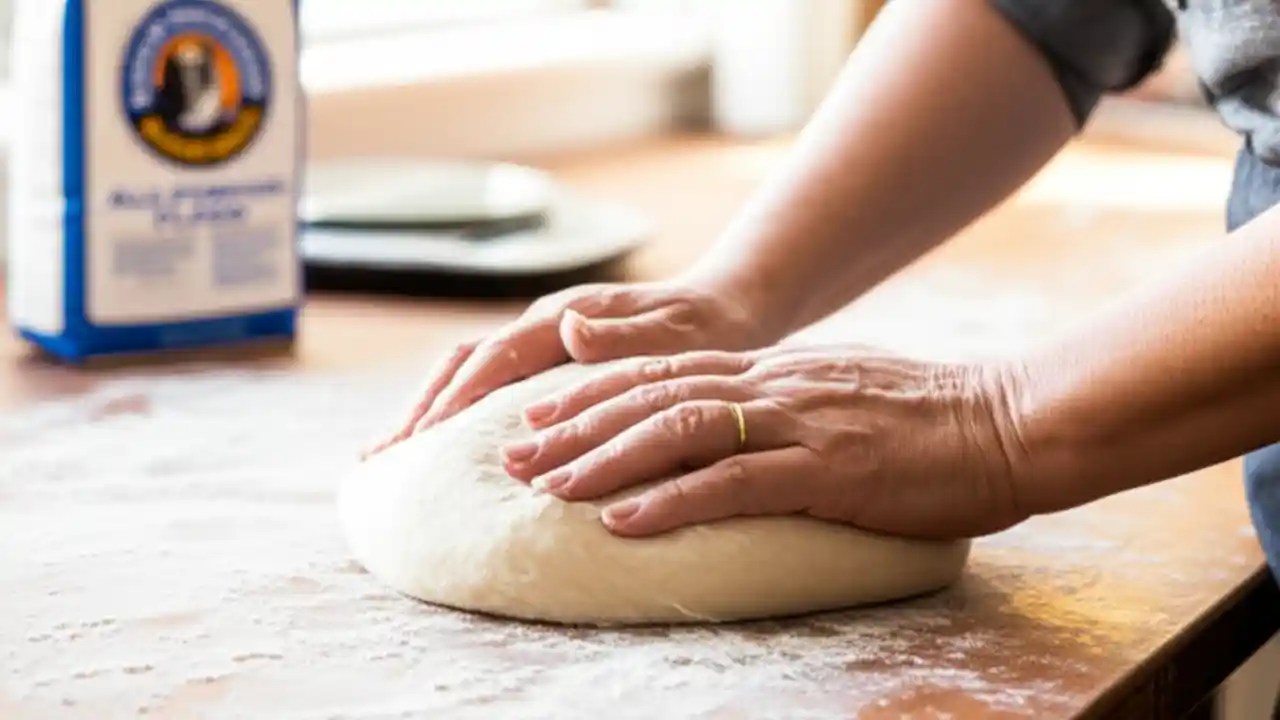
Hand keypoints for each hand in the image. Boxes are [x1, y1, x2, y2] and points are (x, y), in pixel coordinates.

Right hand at [365, 279, 777, 456]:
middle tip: (379, 459)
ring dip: (430, 410)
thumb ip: (624, 332)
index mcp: (565, 318)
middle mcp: (546, 324)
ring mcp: (546, 340)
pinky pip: (493, 383)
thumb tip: (567, 326)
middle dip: (420, 409)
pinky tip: (445, 443)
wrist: (727, 308)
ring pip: (470, 372)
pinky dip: (459, 409)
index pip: (491, 360)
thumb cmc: (708, 328)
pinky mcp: (553, 358)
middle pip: (464, 364)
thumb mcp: (677, 333)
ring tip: (390, 456)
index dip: (451, 401)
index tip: (416, 442)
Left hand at [501, 345, 1030, 538]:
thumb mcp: (848, 395)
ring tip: (544, 486)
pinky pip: (733, 483)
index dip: (594, 393)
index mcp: (777, 372)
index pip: (666, 375)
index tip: (541, 415)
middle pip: (652, 397)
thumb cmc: (937, 421)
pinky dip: (670, 503)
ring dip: (603, 460)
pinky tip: (622, 522)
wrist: (1015, 422)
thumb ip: (790, 402)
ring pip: (677, 431)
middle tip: (512, 452)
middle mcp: (776, 386)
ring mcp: (801, 423)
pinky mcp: (830, 469)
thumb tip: (742, 424)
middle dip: (574, 425)